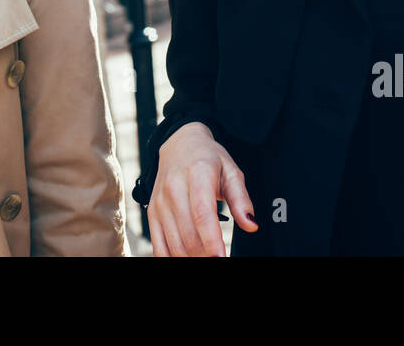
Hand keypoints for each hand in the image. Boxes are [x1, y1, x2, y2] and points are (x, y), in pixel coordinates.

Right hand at [147, 122, 256, 255]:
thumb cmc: (208, 158)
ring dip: (191, 257)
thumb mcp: (231, 171)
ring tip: (207, 257)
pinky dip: (171, 258)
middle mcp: (174, 188)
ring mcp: (160, 202)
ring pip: (174, 242)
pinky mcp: (152, 212)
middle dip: (205, 253)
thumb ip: (241, 199)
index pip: (202, 213)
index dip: (211, 239)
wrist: (179, 144)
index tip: (221, 257)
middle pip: (188, 232)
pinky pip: (158, 244)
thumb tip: (251, 225)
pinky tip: (187, 258)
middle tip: (219, 257)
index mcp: (197, 173)